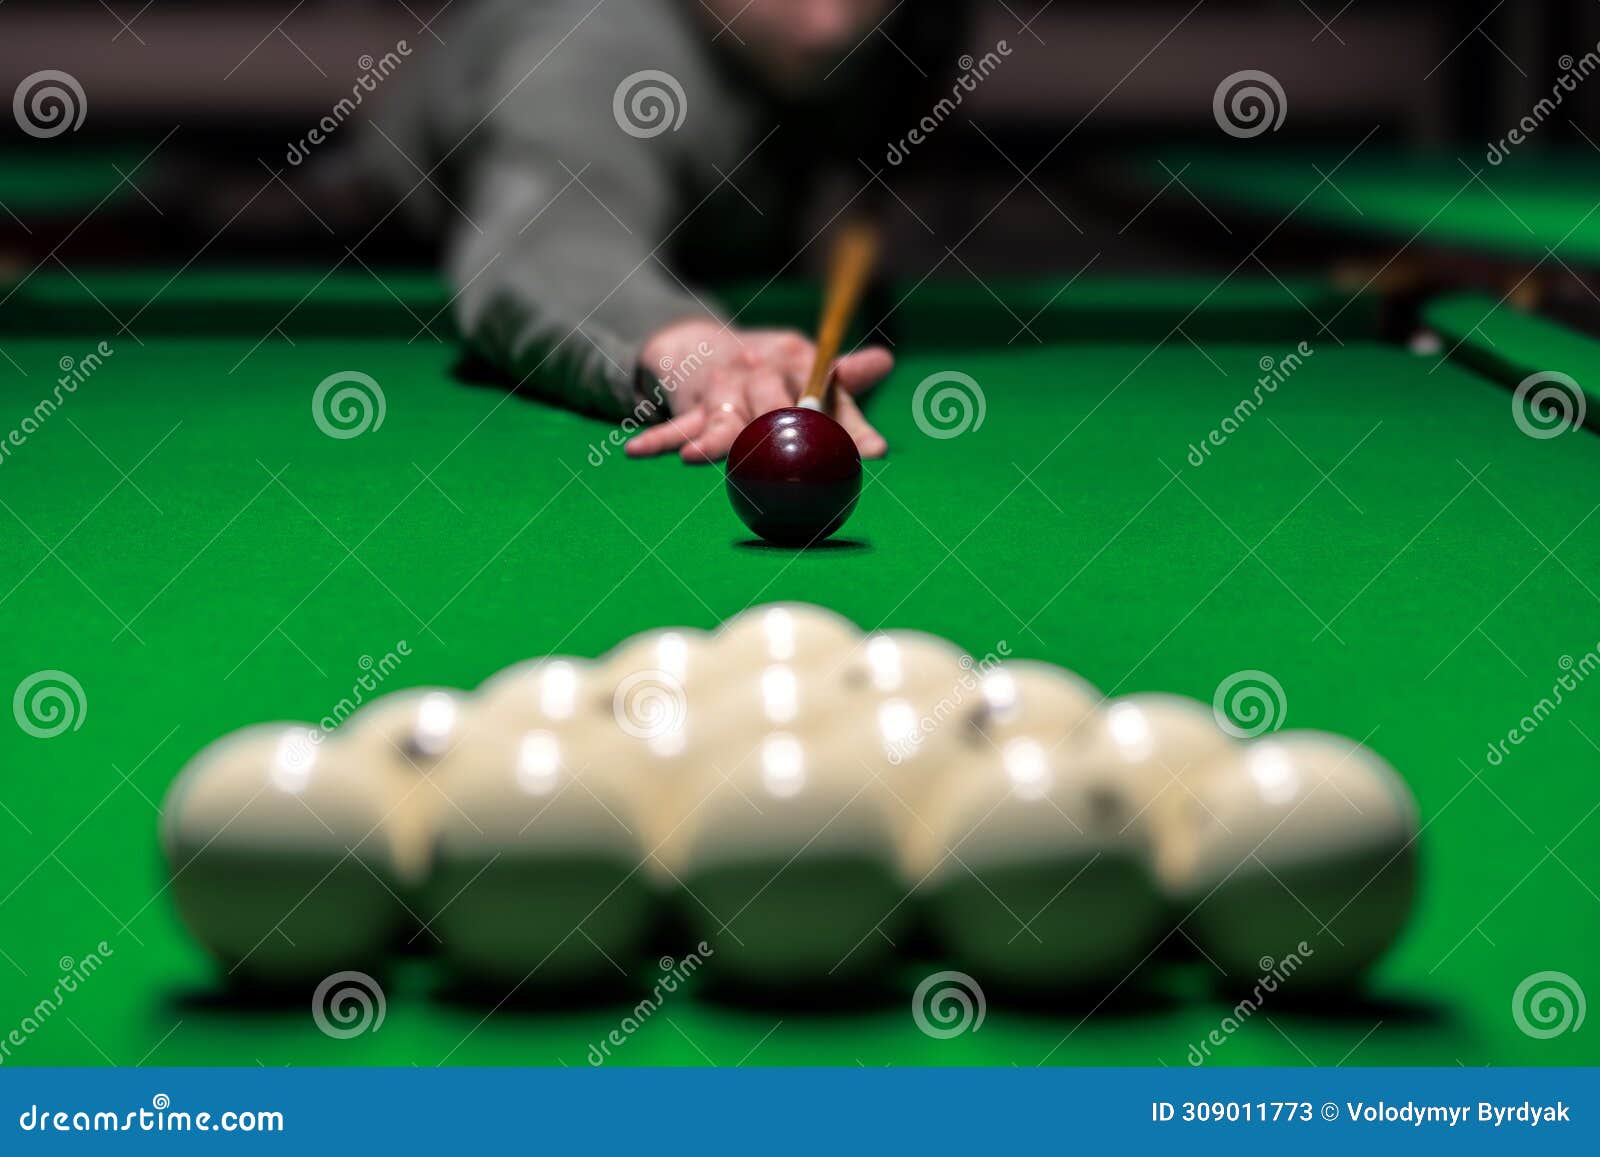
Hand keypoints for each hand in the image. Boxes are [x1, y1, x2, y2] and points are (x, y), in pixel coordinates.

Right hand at [626, 319, 891, 462]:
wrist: (710, 346)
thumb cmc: (776, 372)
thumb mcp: (812, 368)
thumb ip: (846, 378)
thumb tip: (886, 360)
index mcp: (798, 360)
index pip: (831, 392)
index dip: (854, 424)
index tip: (875, 452)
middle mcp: (760, 371)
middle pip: (769, 401)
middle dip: (774, 424)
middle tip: (782, 452)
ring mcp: (723, 390)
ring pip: (720, 418)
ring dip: (710, 439)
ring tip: (696, 459)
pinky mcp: (694, 408)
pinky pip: (675, 426)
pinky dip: (657, 440)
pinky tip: (636, 452)